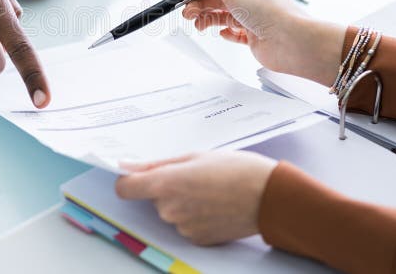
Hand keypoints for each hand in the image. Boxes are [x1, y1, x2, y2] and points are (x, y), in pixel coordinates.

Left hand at [115, 151, 277, 245]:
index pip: (125, 189)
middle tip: (193, 175)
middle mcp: (170, 210)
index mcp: (166, 184)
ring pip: (171, 211)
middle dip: (167, 187)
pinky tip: (215, 204)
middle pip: (152, 198)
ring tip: (209, 188)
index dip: (129, 180)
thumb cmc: (236, 170)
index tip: (138, 174)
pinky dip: (195, 215)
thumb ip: (157, 164)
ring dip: (182, 201)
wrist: (269, 197)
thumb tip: (127, 166)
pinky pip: (186, 224)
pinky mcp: (197, 239)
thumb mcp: (195, 156)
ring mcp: (183, 227)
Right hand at [175, 0, 344, 85]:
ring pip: (222, 14)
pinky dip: (224, 32)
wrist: (294, 44)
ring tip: (197, 24)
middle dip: (199, 4)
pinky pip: (233, 32)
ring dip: (207, 18)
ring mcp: (253, 17)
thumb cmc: (272, 13)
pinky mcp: (254, 36)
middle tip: (185, 11)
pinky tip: (222, 33)